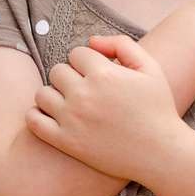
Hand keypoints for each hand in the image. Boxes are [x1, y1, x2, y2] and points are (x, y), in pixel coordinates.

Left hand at [25, 34, 187, 186]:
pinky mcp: (66, 142)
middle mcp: (84, 95)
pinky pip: (33, 120)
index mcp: (104, 74)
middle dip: (71, 77)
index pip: (76, 54)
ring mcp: (72, 119)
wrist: (161, 154)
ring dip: (54, 95)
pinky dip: (37, 115)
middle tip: (87, 91)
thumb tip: (90, 41)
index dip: (88, 62)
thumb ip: (121, 44)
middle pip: (57, 71)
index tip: (100, 75)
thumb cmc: (158, 109)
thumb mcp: (150, 69)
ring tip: (71, 104)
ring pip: (42, 93)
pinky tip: (52, 116)